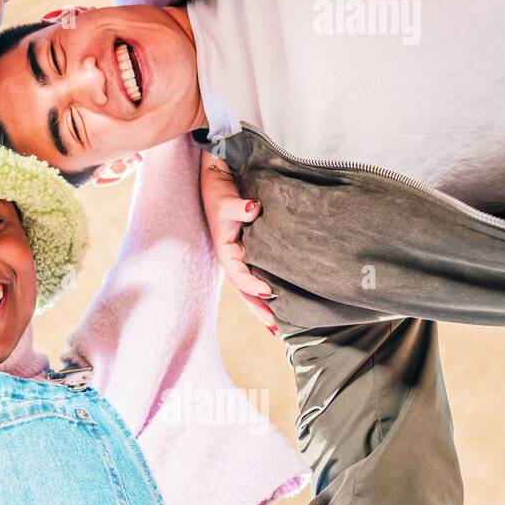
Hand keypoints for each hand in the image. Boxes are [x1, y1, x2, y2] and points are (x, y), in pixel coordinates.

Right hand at [199, 150, 277, 335]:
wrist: (219, 174)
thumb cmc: (218, 187)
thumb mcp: (224, 197)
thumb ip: (236, 206)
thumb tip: (252, 208)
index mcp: (225, 249)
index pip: (238, 273)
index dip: (251, 285)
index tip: (270, 293)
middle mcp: (234, 255)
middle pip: (246, 290)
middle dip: (260, 310)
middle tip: (279, 330)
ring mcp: (243, 253)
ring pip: (255, 284)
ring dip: (266, 303)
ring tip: (284, 323)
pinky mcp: (253, 246)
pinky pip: (263, 271)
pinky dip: (273, 284)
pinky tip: (287, 295)